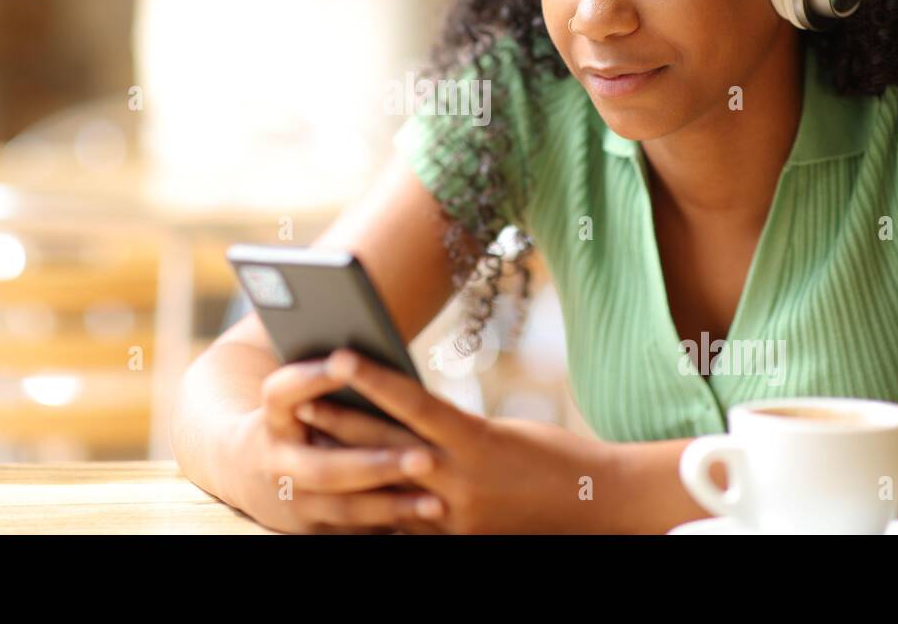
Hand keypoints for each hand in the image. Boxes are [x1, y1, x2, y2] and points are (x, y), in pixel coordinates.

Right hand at [225, 354, 443, 533]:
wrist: (248, 471)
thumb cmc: (295, 416)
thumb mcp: (297, 395)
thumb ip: (328, 377)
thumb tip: (368, 346)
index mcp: (272, 417)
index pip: (283, 392)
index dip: (311, 377)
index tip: (345, 359)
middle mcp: (276, 463)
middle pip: (326, 468)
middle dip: (375, 465)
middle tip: (425, 457)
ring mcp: (292, 503)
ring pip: (345, 509)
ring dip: (392, 506)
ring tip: (436, 502)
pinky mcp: (309, 531)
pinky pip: (353, 530)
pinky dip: (388, 523)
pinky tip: (423, 520)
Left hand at [319, 348, 621, 533]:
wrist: (597, 505)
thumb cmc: (555, 455)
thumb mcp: (501, 431)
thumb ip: (452, 428)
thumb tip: (407, 414)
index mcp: (476, 441)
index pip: (414, 403)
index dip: (374, 379)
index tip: (339, 355)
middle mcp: (460, 480)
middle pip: (387, 447)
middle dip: (341, 423)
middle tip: (300, 400)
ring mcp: (456, 517)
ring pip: (388, 490)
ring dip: (347, 469)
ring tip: (310, 447)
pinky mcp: (458, 542)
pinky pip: (408, 526)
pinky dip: (380, 510)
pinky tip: (347, 498)